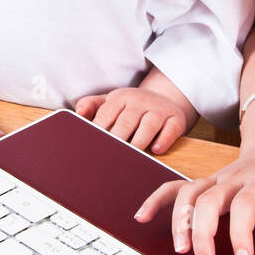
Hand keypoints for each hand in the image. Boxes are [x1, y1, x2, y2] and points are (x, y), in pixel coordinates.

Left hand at [74, 86, 190, 153]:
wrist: (163, 98)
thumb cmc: (131, 106)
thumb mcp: (111, 102)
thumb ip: (92, 105)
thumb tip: (79, 113)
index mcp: (120, 98)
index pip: (106, 114)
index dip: (98, 131)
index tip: (91, 147)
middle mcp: (140, 101)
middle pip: (126, 121)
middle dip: (117, 139)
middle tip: (108, 156)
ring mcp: (159, 110)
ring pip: (148, 125)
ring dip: (139, 141)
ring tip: (132, 156)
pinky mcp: (176, 119)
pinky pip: (171, 129)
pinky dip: (164, 139)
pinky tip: (156, 150)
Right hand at [133, 139, 254, 254]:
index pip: (246, 203)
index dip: (239, 230)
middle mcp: (233, 178)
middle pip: (208, 201)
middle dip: (201, 232)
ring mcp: (216, 180)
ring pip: (188, 195)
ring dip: (178, 221)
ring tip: (180, 250)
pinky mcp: (205, 185)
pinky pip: (175, 189)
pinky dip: (157, 201)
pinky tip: (141, 216)